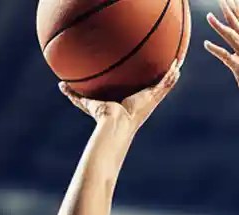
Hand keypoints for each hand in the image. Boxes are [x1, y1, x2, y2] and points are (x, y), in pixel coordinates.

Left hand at [59, 61, 181, 131]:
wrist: (113, 126)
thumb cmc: (101, 118)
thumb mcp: (86, 102)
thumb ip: (74, 94)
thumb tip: (60, 85)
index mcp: (130, 104)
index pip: (138, 93)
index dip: (142, 87)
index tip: (143, 78)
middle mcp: (141, 102)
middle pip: (153, 88)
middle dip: (160, 80)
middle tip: (168, 69)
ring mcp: (149, 100)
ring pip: (163, 85)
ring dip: (170, 76)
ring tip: (178, 65)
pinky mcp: (153, 98)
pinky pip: (165, 84)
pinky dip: (171, 76)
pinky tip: (178, 66)